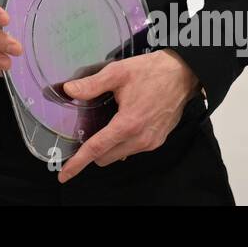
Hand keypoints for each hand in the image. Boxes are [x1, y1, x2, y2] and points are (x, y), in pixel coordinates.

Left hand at [54, 49, 201, 181]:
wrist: (183, 74)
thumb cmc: (151, 71)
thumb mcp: (118, 72)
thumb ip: (92, 85)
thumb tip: (69, 90)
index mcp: (128, 124)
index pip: (96, 149)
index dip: (78, 163)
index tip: (64, 175)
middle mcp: (140, 139)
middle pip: (105, 157)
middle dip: (93, 149)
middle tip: (88, 129)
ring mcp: (150, 143)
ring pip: (118, 155)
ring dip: (109, 145)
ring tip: (108, 121)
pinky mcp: (157, 141)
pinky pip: (132, 150)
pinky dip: (122, 143)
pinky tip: (123, 123)